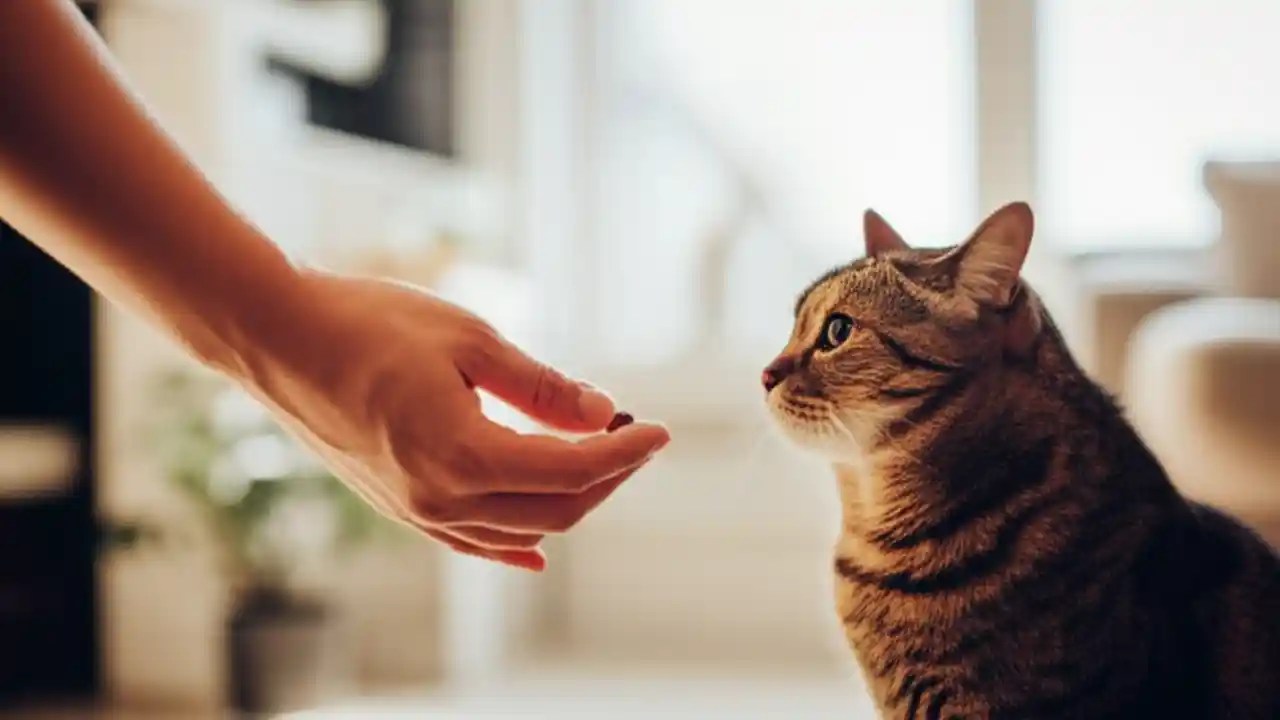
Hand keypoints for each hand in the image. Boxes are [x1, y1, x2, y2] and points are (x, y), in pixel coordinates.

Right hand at [234, 270, 669, 570]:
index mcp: (462, 456)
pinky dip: (513, 542)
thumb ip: (542, 388)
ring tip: (596, 460)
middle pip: (554, 510)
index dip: (624, 452)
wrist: (277, 338)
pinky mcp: (397, 506)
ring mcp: (415, 510)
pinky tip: (535, 550)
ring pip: (518, 530)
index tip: (659, 429)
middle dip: (605, 477)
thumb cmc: (370, 324)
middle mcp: (440, 499)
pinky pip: (472, 541)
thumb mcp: (471, 340)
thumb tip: (604, 414)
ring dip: (566, 501)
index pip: (571, 471)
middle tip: (631, 436)